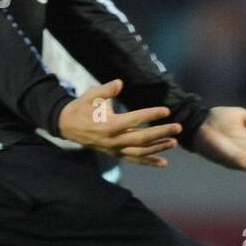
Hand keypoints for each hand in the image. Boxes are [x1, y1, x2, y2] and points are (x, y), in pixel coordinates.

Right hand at [58, 78, 180, 166]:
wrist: (67, 126)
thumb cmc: (81, 108)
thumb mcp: (89, 96)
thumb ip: (105, 90)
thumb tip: (119, 83)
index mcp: (108, 125)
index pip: (134, 120)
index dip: (151, 115)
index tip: (166, 110)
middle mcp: (113, 140)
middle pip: (141, 139)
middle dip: (161, 133)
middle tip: (178, 127)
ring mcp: (114, 149)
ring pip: (140, 152)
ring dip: (158, 148)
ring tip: (175, 142)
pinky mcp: (115, 153)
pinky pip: (134, 159)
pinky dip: (149, 162)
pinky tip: (164, 163)